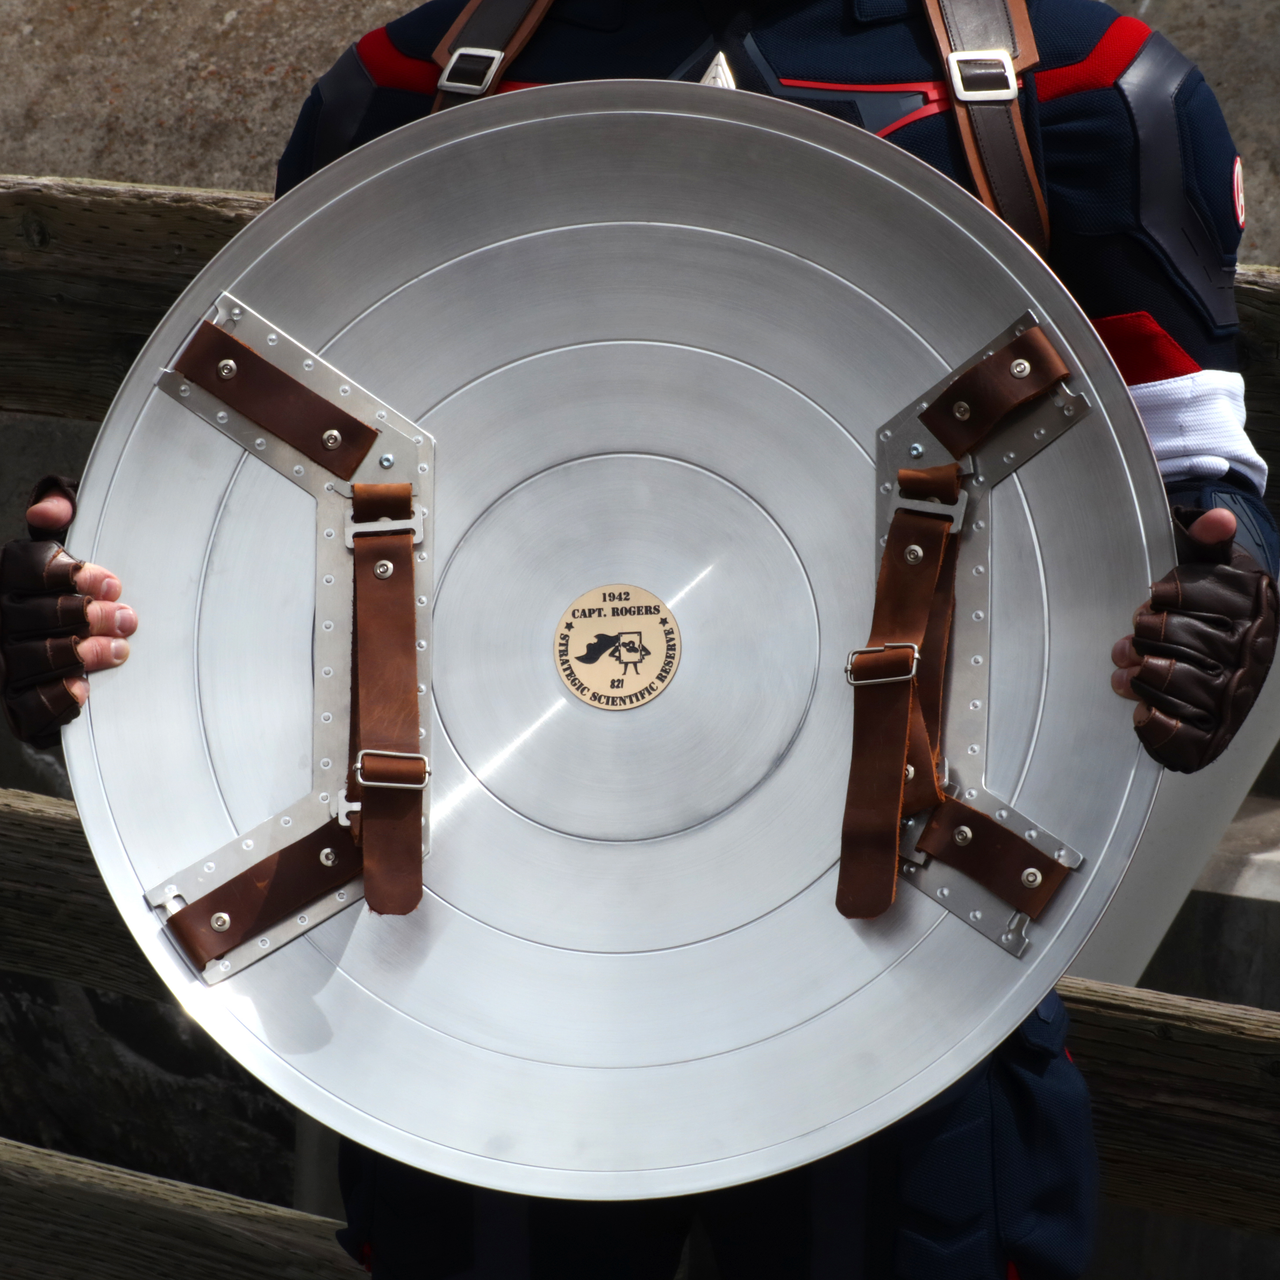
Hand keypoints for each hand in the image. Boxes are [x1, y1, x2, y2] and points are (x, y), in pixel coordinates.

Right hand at [0, 482, 136, 746]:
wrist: (98, 648)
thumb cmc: (90, 589)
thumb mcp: (84, 539)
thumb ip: (66, 511)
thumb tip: (50, 512)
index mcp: (11, 576)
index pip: (20, 567)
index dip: (64, 576)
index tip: (110, 584)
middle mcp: (0, 617)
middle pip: (23, 615)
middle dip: (80, 617)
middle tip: (125, 619)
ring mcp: (5, 662)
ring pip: (25, 659)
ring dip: (76, 654)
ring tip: (117, 650)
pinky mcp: (18, 701)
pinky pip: (26, 706)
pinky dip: (56, 698)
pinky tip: (83, 688)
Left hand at [1111, 507, 1278, 771]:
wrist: (1223, 642)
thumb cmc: (1209, 602)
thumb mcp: (1210, 564)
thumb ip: (1209, 538)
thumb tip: (1216, 520)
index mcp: (1255, 610)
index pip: (1203, 600)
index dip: (1167, 598)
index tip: (1155, 596)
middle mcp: (1250, 655)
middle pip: (1188, 644)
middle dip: (1147, 636)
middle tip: (1132, 637)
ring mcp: (1233, 696)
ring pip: (1181, 686)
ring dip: (1142, 676)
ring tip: (1126, 668)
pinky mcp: (1211, 731)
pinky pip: (1184, 736)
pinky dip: (1155, 723)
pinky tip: (1140, 709)